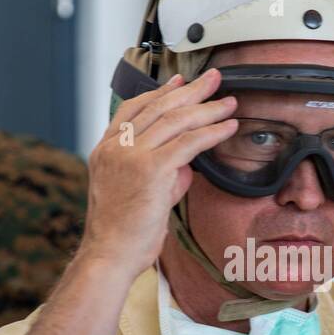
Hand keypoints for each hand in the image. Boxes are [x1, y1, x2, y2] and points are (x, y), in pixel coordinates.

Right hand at [80, 68, 237, 274]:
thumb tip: (189, 162)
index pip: (134, 109)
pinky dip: (212, 132)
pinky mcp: (150, 169)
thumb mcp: (140, 193)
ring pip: (175, 120)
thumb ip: (164, 173)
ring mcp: (130, 156)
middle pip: (157, 106)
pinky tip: (228, 127)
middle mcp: (115, 147)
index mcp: (105, 149)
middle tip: (213, 79)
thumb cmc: (122, 232)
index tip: (179, 81)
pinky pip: (188, 143)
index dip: (160, 92)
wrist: (110, 254)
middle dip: (189, 90)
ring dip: (207, 108)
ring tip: (228, 102)